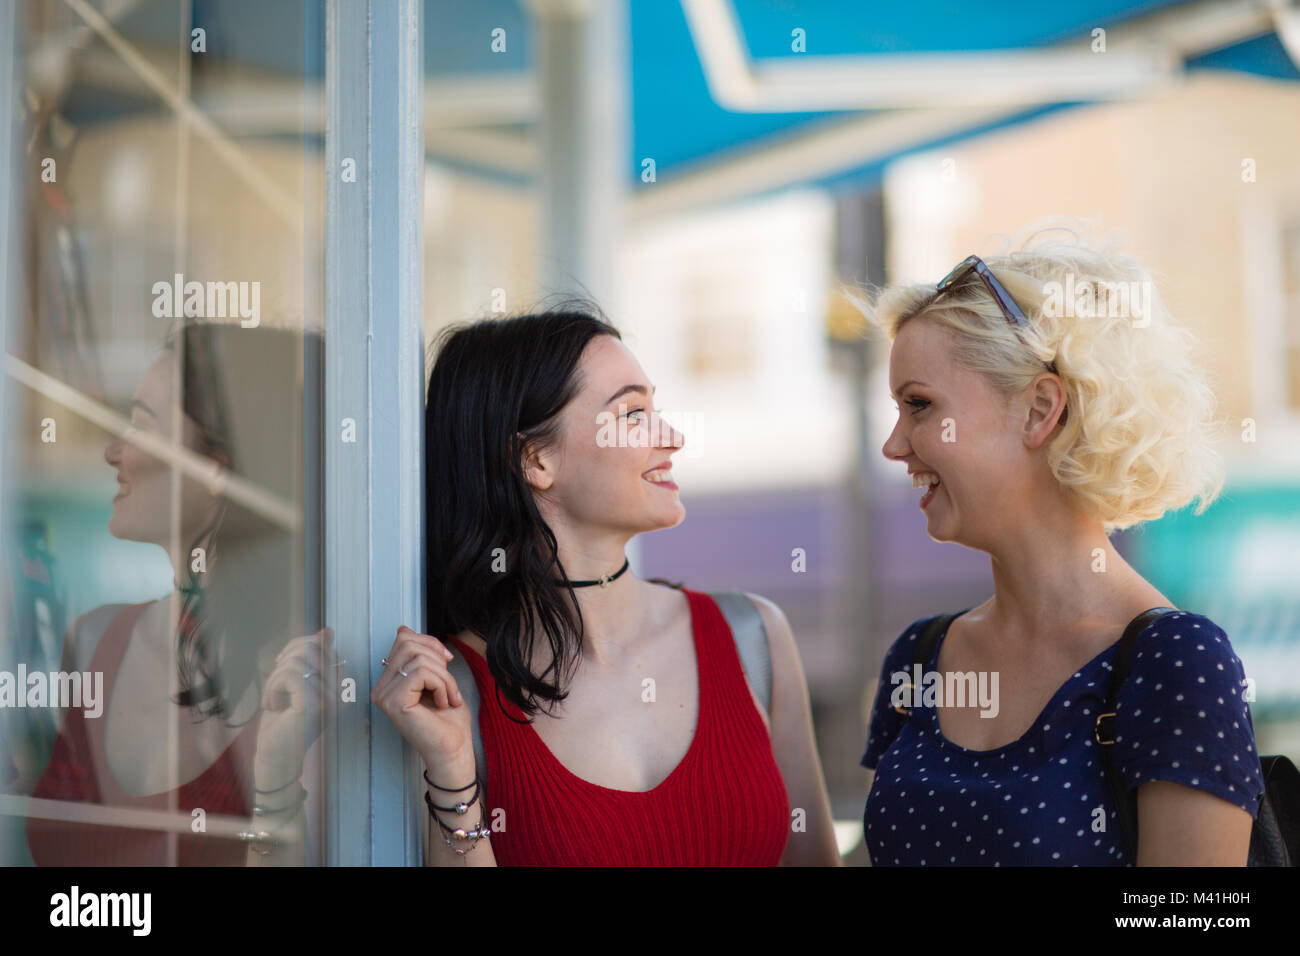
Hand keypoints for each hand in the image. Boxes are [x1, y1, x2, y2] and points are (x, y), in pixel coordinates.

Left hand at [254, 627, 333, 786]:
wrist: (275, 760)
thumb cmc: (282, 724)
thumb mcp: (295, 685)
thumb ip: (309, 661)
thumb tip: (328, 631)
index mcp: (338, 684)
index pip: (322, 644)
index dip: (296, 646)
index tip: (279, 665)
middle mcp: (339, 691)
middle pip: (311, 648)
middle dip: (284, 660)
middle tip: (273, 685)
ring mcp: (329, 698)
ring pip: (297, 662)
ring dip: (274, 679)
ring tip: (271, 700)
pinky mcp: (313, 705)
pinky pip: (290, 676)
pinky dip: (273, 688)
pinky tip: (271, 707)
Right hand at [370, 627, 474, 780]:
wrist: (454, 749)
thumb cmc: (448, 719)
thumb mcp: (436, 676)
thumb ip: (420, 654)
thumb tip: (403, 629)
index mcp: (388, 680)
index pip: (404, 639)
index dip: (430, 643)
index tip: (447, 662)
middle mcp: (380, 688)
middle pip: (408, 643)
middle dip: (438, 660)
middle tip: (450, 685)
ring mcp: (384, 695)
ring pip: (418, 658)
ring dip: (445, 677)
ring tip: (449, 697)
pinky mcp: (394, 702)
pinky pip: (422, 673)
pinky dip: (442, 685)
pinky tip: (443, 703)